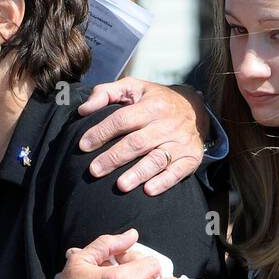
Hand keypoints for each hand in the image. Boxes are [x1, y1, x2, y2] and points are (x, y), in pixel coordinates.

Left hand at [77, 77, 207, 194]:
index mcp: (152, 105)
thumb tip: (83, 110)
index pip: (122, 119)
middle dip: (114, 157)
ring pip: (157, 159)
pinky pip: (177, 171)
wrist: (195, 109)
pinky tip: (148, 191)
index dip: (102, 132)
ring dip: (138, 173)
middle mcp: (167, 123)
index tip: (83, 145)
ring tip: (120, 186)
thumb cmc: (154, 100)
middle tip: (94, 171)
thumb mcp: (132, 88)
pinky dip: (164, 182)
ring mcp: (180, 142)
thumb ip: (105, 93)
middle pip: (137, 142)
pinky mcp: (191, 157)